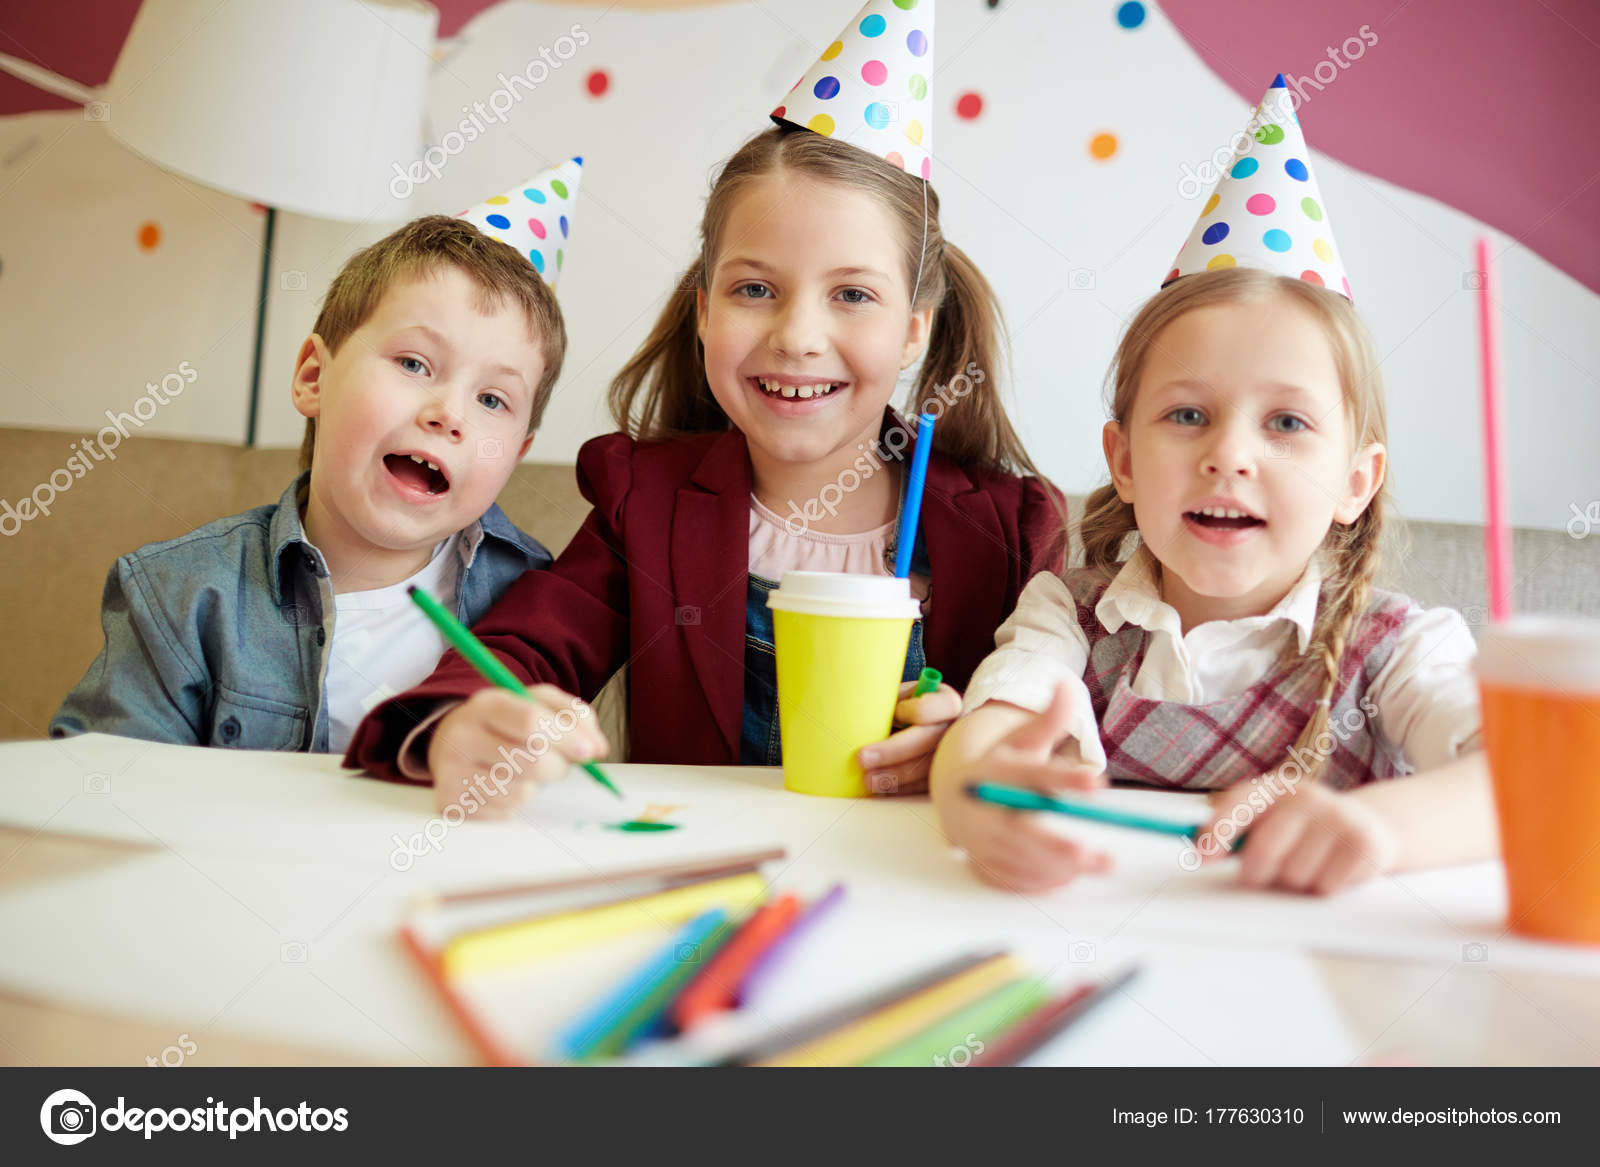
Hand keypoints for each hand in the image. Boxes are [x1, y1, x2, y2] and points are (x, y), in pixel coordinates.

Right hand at [426, 686, 607, 816]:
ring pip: (521, 791)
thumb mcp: (536, 702)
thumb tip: (598, 747)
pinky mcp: (449, 803)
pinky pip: (505, 812)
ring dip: (536, 786)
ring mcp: (451, 772)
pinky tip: (505, 786)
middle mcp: (462, 736)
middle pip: (530, 761)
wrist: (452, 741)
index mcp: (486, 704)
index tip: (589, 752)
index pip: (530, 722)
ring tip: (524, 772)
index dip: (566, 739)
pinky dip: (517, 802)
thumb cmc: (504, 722)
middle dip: (558, 767)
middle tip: (560, 765)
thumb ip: (573, 716)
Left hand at [856, 680, 962, 795]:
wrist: (928, 725)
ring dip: (895, 775)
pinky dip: (902, 788)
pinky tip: (883, 789)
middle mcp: (956, 730)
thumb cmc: (910, 707)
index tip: (894, 712)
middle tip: (863, 757)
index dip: (911, 711)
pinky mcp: (945, 776)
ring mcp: (953, 755)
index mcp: (946, 703)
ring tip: (868, 779)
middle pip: (929, 740)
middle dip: (893, 751)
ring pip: (926, 767)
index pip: (935, 707)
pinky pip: (924, 786)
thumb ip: (893, 702)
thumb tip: (867, 714)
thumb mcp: (904, 696)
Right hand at [930, 681, 1110, 893]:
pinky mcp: (980, 863)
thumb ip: (1048, 718)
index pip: (1031, 774)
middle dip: (1058, 846)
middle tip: (1096, 855)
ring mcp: (977, 840)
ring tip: (1099, 863)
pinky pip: (1011, 879)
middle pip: (1020, 830)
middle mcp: (980, 808)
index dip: (1064, 778)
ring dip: (1059, 867)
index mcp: (991, 772)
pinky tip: (1069, 876)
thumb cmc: (999, 764)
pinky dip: (1042, 881)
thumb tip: (1068, 684)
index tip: (1097, 782)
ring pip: (1019, 860)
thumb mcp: (1021, 738)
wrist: (955, 794)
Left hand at [1195, 780, 1398, 894]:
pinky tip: (1331, 871)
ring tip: (1306, 867)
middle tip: (1260, 877)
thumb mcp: (1272, 819)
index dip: (1218, 829)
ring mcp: (1338, 817)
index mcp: (1275, 787)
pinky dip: (1322, 889)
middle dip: (1256, 873)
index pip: (1239, 803)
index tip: (1202, 857)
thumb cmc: (1305, 830)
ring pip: (1295, 874)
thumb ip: (1238, 832)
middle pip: (1266, 848)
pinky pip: (1325, 886)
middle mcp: (1306, 796)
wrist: (1372, 825)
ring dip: (1294, 883)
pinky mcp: (1363, 843)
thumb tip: (1201, 851)